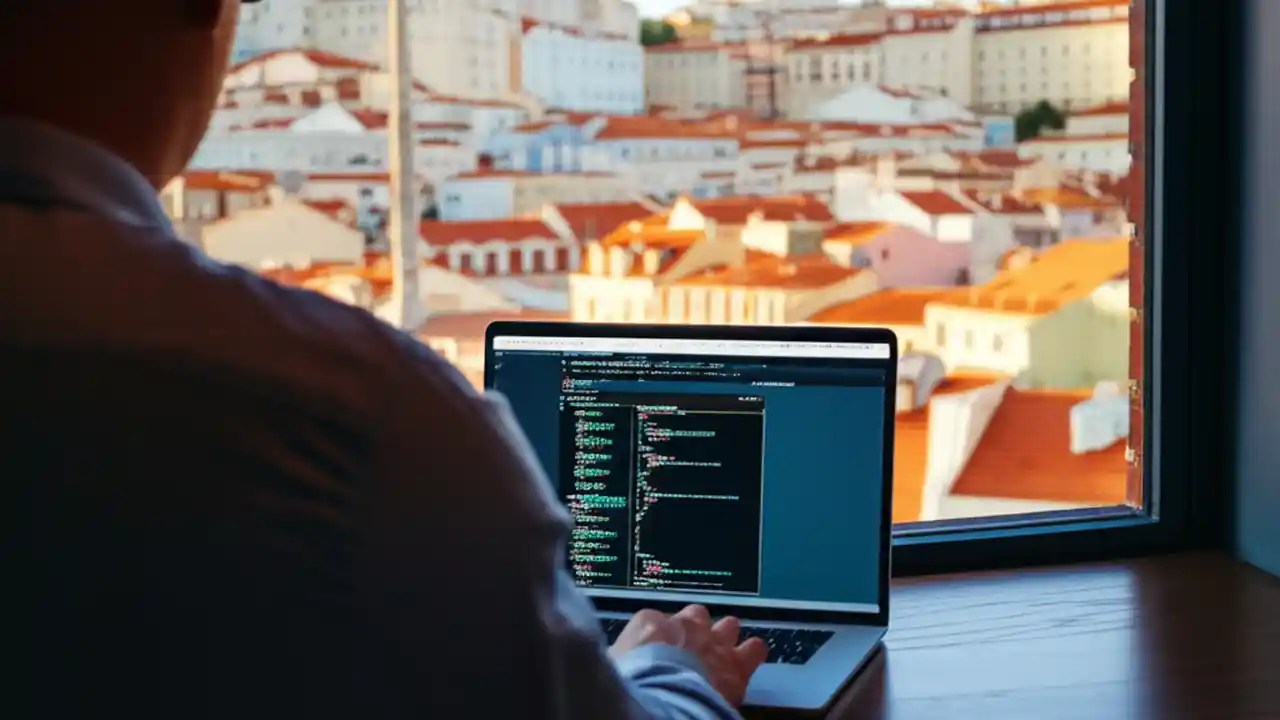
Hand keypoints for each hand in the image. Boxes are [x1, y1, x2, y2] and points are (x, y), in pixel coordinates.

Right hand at [609, 605, 768, 705]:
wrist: (663, 698)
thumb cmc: (633, 684)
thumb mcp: (614, 666)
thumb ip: (622, 657)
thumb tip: (619, 662)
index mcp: (650, 623)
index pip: (656, 621)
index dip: (659, 638)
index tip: (657, 651)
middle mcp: (685, 625)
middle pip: (695, 616)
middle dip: (696, 629)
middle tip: (692, 647)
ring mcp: (714, 641)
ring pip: (727, 626)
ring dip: (726, 636)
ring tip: (724, 650)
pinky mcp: (736, 663)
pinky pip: (754, 649)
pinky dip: (752, 652)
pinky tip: (751, 657)